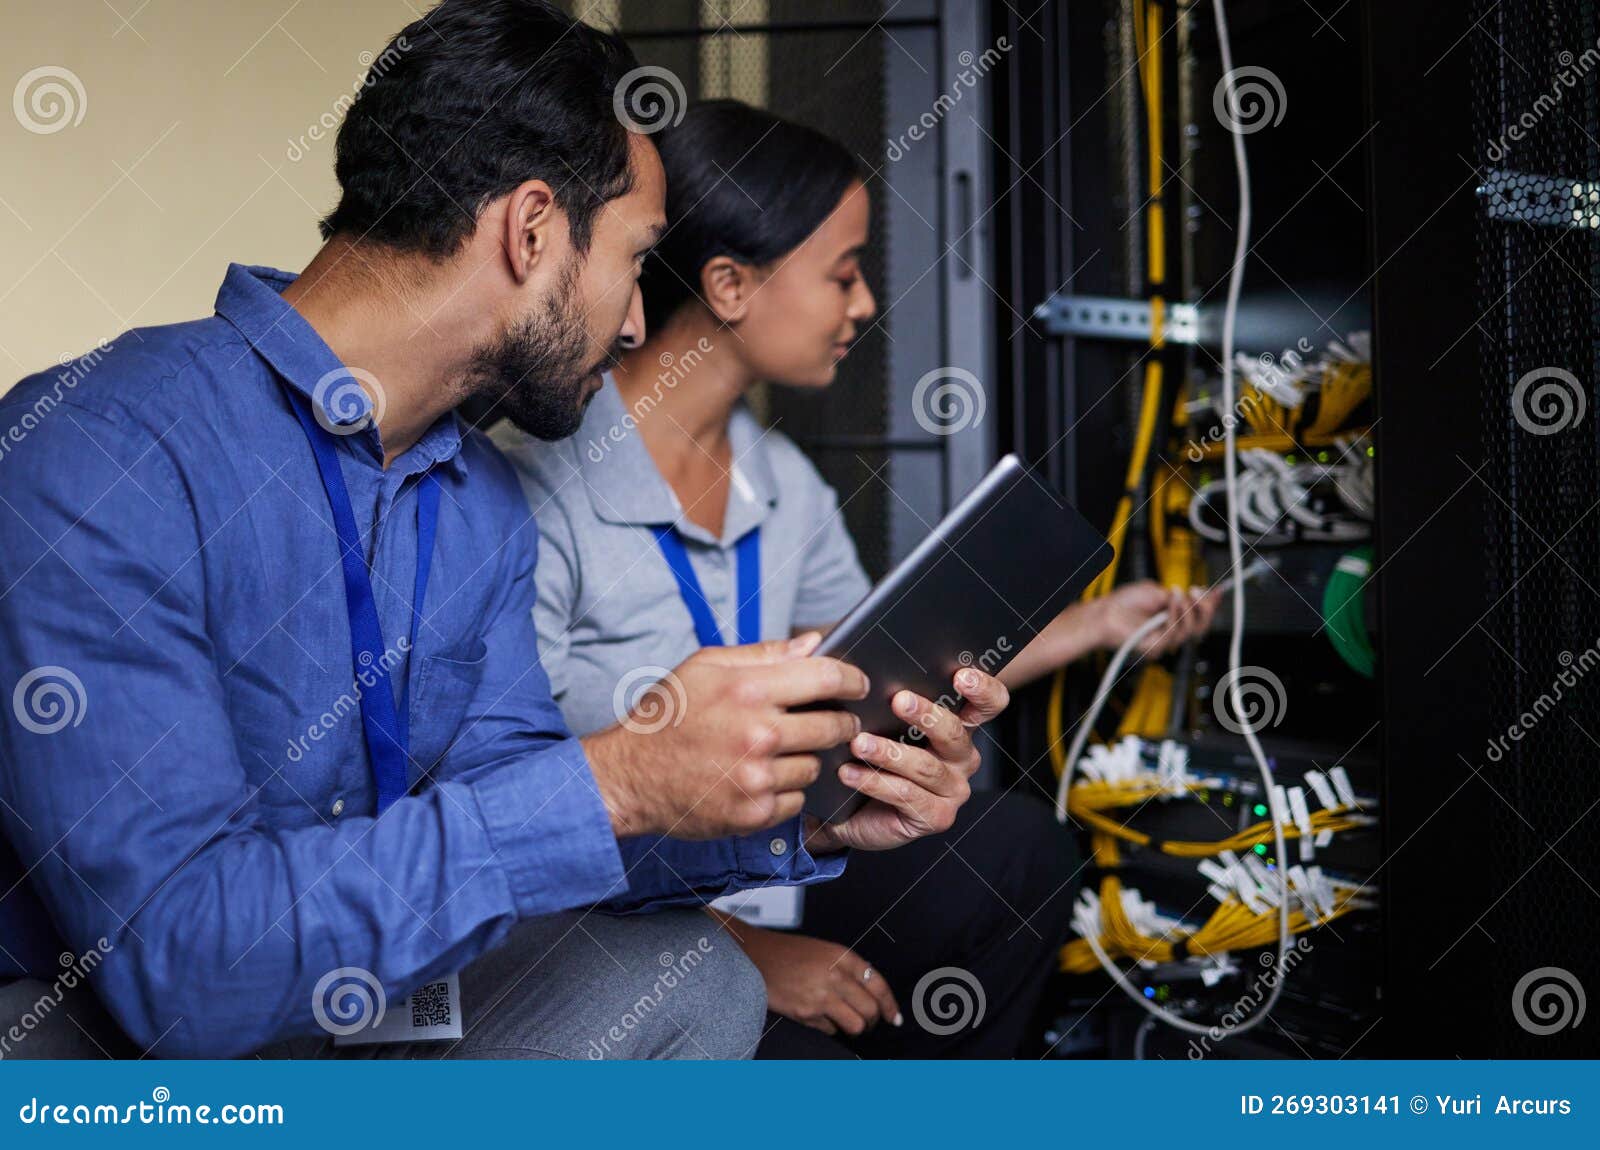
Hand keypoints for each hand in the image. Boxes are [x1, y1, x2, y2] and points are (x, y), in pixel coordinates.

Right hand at [583, 633, 868, 839]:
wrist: (628, 776)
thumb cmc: (665, 718)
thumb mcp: (705, 668)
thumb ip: (764, 655)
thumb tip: (813, 643)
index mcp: (748, 691)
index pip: (826, 677)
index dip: (852, 678)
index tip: (858, 683)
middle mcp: (758, 735)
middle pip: (833, 725)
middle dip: (841, 721)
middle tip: (833, 720)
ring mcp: (758, 778)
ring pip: (816, 765)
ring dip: (807, 758)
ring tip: (778, 751)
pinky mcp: (754, 813)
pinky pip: (797, 799)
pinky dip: (787, 789)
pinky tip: (762, 778)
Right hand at [729, 924, 900, 1035]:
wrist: (753, 955)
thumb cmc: (786, 953)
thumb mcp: (822, 951)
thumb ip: (847, 969)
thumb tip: (871, 993)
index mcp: (841, 956)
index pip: (878, 984)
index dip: (890, 1005)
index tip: (895, 1017)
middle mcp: (834, 975)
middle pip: (870, 1009)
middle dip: (872, 1021)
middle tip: (867, 1022)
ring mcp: (820, 995)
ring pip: (855, 1024)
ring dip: (854, 1028)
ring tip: (846, 1023)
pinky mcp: (805, 1013)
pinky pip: (830, 1029)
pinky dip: (829, 1027)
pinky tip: (819, 1016)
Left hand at [803, 667, 1008, 853]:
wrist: (843, 808)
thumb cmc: (861, 753)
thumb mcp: (861, 713)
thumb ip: (849, 678)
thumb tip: (817, 639)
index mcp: (955, 723)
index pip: (987, 703)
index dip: (982, 689)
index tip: (961, 676)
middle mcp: (961, 756)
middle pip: (955, 732)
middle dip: (927, 714)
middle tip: (899, 700)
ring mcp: (952, 789)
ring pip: (926, 765)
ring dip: (889, 752)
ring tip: (859, 742)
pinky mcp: (934, 816)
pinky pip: (908, 796)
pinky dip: (875, 781)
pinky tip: (850, 773)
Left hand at [1095, 580, 1218, 658]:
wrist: (1103, 614)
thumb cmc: (1123, 604)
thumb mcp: (1156, 592)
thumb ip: (1177, 596)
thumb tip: (1197, 592)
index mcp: (1171, 619)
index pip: (1197, 616)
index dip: (1210, 605)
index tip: (1217, 591)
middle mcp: (1170, 632)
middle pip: (1200, 626)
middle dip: (1204, 607)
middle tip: (1198, 592)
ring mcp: (1163, 641)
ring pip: (1190, 629)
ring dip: (1186, 607)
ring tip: (1177, 594)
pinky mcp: (1156, 648)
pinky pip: (1174, 632)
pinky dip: (1174, 614)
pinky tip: (1170, 601)